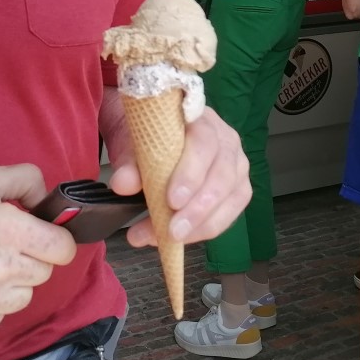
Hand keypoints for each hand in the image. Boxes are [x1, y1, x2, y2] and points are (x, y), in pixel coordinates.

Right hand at [0, 164, 76, 337]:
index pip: (62, 249)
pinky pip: (0, 315)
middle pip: (45, 272)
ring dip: (13, 282)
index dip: (56, 240)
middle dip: (31, 257)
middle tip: (3, 245)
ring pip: (25, 295)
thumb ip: (25, 180)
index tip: (43, 236)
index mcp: (6, 229)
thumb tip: (50, 201)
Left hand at [108, 105, 250, 246]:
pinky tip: (180, 240)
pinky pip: (231, 212)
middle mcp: (225, 139)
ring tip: (170, 240)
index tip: (171, 200)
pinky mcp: (236, 187)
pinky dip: (206, 229)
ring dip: (203, 224)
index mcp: (200, 118)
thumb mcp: (129, 138)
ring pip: (234, 196)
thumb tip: (123, 185)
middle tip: (172, 232)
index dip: (192, 173)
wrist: (149, 132)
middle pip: (224, 175)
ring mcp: (235, 163)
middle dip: (199, 209)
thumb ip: (128, 159)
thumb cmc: (144, 132)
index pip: (205, 143)